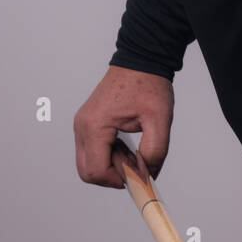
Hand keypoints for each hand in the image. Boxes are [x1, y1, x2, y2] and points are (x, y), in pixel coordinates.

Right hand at [74, 66, 173, 187]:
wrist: (140, 62)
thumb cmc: (148, 85)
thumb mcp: (159, 120)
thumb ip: (155, 151)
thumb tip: (147, 173)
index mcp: (95, 125)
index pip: (97, 171)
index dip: (120, 179)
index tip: (139, 172)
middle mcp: (82, 126)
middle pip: (87, 172)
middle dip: (113, 176)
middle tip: (135, 164)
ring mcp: (82, 125)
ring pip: (88, 163)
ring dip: (111, 166)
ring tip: (133, 151)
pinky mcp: (87, 124)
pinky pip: (92, 151)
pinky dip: (108, 156)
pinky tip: (126, 146)